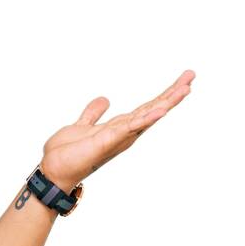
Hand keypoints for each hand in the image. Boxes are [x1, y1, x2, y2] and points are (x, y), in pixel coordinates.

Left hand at [39, 69, 194, 191]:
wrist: (53, 170)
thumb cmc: (67, 154)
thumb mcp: (82, 125)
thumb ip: (93, 113)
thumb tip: (105, 99)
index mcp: (119, 127)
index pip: (146, 107)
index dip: (164, 94)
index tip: (182, 81)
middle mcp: (123, 133)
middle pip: (153, 109)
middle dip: (172, 93)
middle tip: (191, 75)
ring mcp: (118, 137)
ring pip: (147, 116)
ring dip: (167, 102)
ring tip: (186, 88)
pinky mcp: (107, 140)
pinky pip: (130, 127)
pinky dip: (146, 118)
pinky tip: (160, 110)